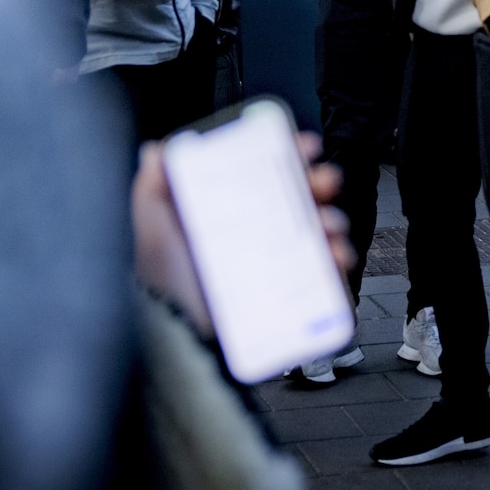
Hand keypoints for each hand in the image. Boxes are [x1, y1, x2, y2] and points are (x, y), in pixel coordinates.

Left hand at [131, 132, 354, 339]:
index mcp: (229, 212)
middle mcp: (257, 233)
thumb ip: (152, 191)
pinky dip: (338, 260)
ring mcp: (276, 262)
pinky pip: (325, 272)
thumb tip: (156, 150)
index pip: (265, 173)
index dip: (288, 155)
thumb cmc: (166, 289)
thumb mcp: (155, 234)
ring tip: (328, 226)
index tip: (305, 146)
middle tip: (325, 182)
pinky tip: (336, 257)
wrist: (183, 343)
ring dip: (333, 220)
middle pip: (299, 197)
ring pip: (318, 230)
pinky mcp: (292, 292)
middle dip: (320, 183)